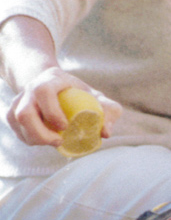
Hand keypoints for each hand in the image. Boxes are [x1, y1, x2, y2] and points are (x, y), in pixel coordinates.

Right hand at [6, 67, 121, 147]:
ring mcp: (18, 100)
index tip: (65, 126)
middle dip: (40, 133)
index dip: (52, 111)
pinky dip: (30, 139)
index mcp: (52, 79)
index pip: (44, 91)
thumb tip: (106, 133)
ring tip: (53, 140)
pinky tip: (44, 138)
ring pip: (16, 123)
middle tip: (59, 140)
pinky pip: (16, 130)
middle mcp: (30, 88)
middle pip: (23, 113)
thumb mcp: (96, 96)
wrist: (52, 84)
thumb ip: (108, 110)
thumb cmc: (79, 93)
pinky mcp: (12, 113)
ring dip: (35, 138)